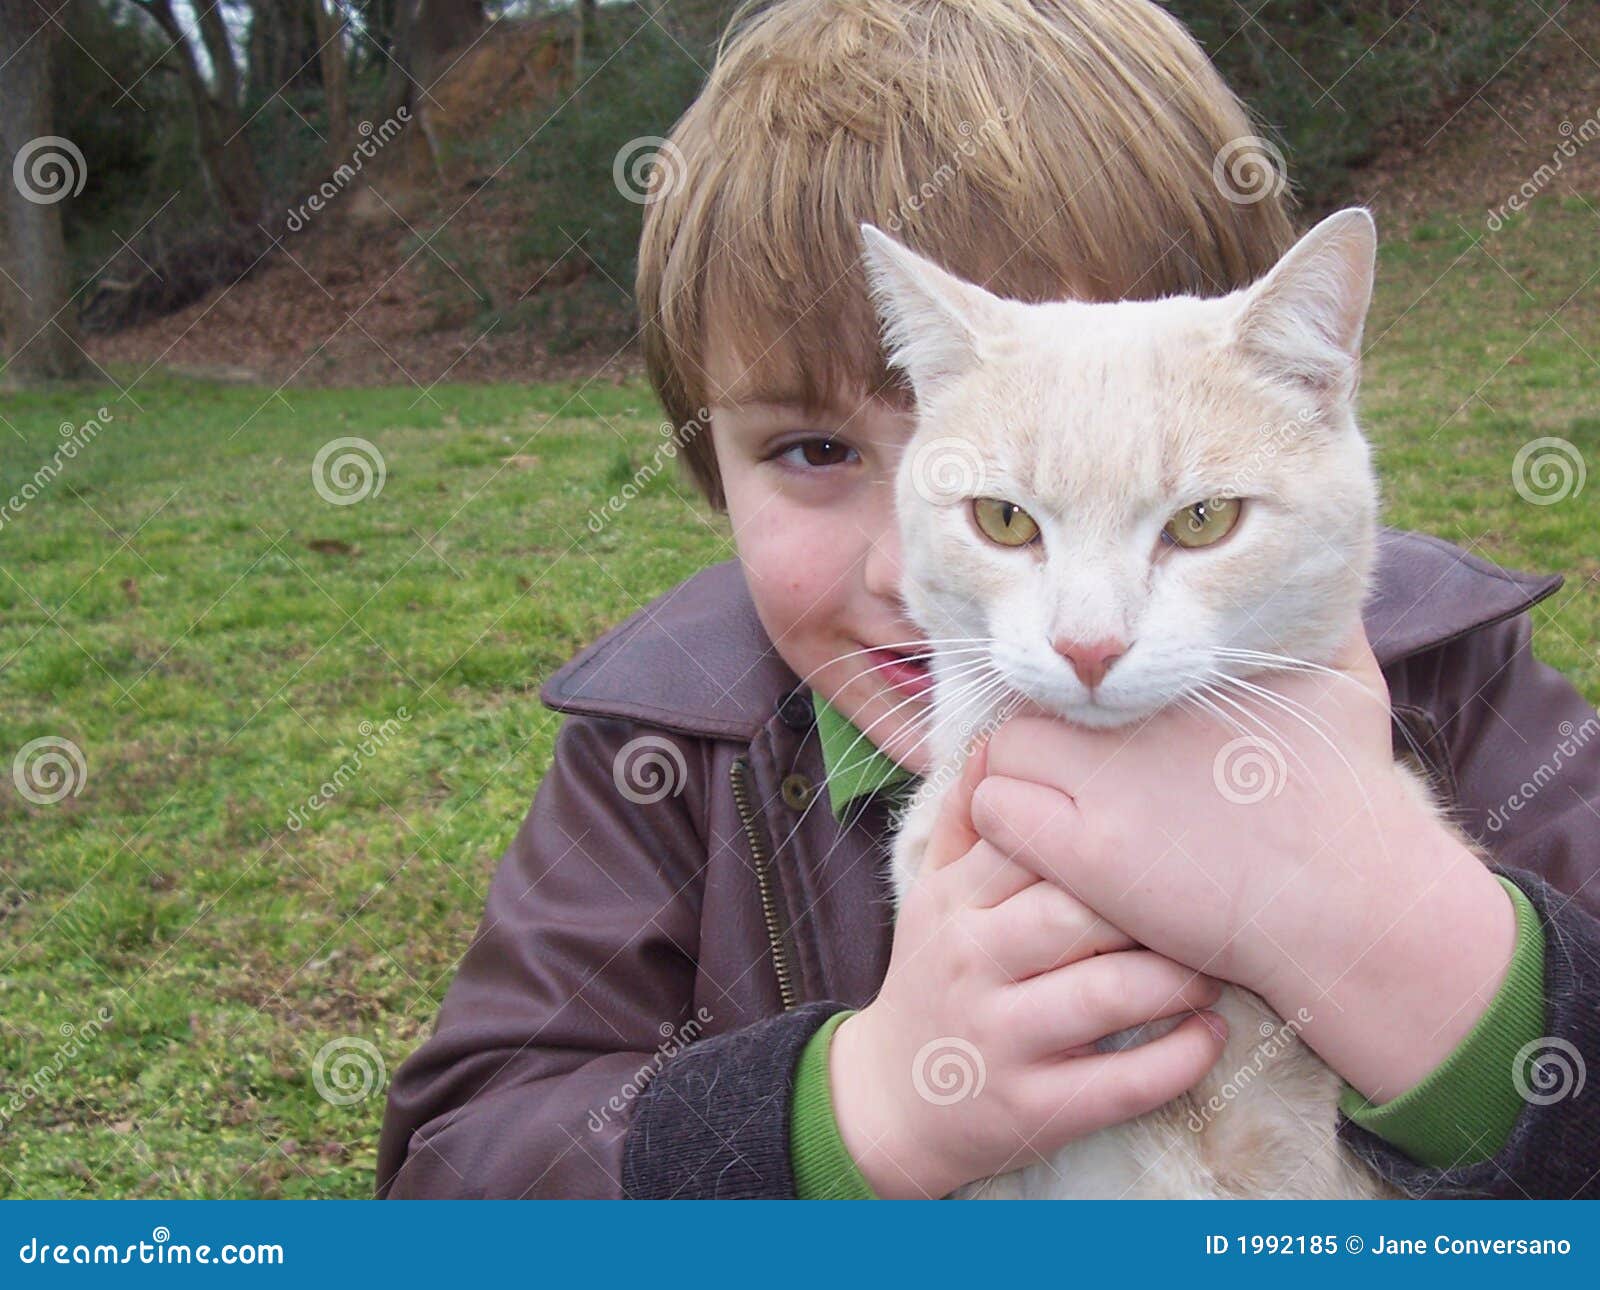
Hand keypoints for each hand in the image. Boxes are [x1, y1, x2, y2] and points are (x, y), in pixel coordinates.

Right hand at [828, 738, 1229, 1198]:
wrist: (894, 1103)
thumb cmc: (935, 980)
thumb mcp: (934, 897)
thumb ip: (968, 822)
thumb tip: (999, 739)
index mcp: (954, 901)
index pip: (1034, 844)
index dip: (1105, 837)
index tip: (1161, 838)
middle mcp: (973, 963)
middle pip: (1078, 913)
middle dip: (1151, 908)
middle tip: (1203, 907)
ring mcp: (1002, 1038)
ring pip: (1110, 994)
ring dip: (1180, 980)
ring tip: (1211, 971)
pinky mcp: (1034, 1110)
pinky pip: (1125, 1083)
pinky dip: (1183, 1058)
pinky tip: (1210, 1036)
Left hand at [967, 626, 1517, 1100]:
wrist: (1356, 904)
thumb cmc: (1354, 802)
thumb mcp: (1348, 682)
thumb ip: (1322, 619)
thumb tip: (1314, 567)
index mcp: (1184, 669)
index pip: (1083, 652)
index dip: (1078, 690)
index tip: (1090, 722)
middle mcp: (1140, 710)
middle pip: (1033, 694)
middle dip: (1039, 729)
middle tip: (1057, 769)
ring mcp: (1109, 780)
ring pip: (1003, 750)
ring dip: (1014, 776)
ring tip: (1045, 808)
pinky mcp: (1092, 851)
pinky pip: (996, 811)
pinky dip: (1004, 826)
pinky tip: (1040, 850)